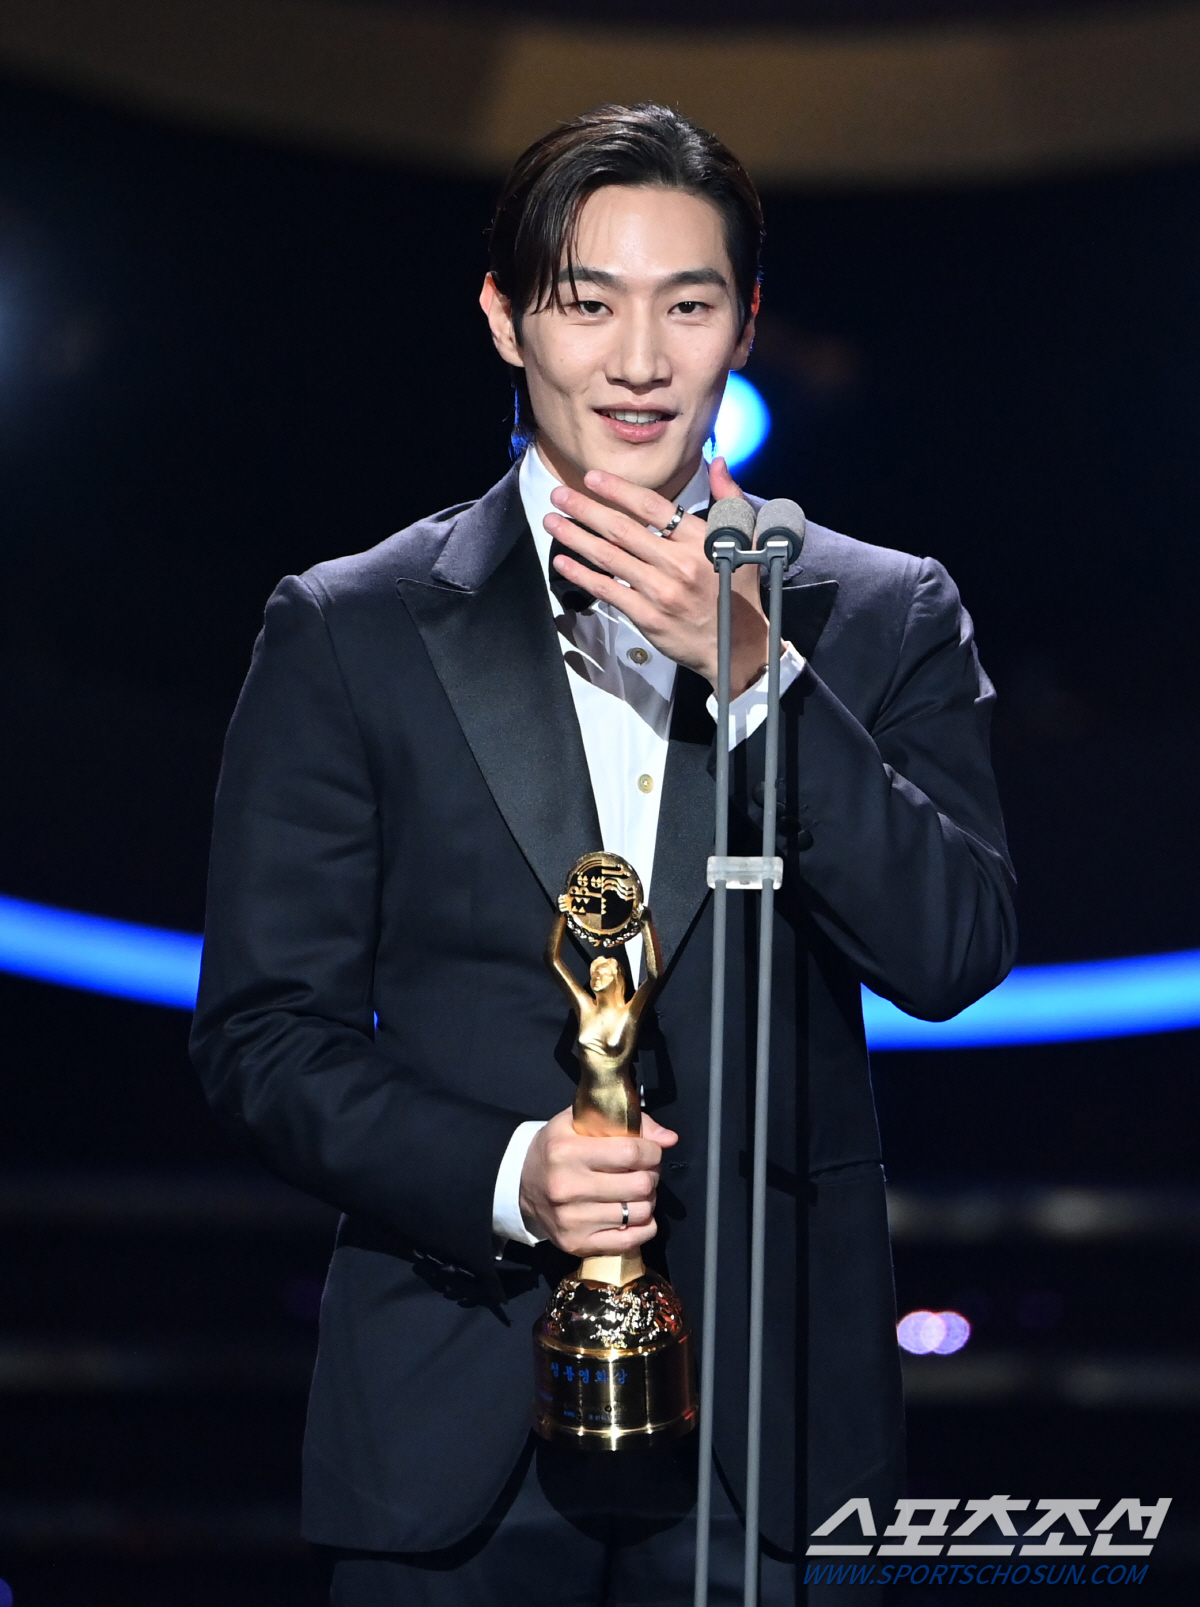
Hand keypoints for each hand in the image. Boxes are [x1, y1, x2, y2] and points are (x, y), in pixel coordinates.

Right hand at [519, 1107, 678, 1255]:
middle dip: (652, 1175)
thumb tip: (669, 1139)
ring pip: (640, 1212)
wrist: (522, 1185)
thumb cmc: (558, 1148)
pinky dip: (644, 1226)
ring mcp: (572, 1220)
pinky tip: (635, 1214)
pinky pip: (631, 1240)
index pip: (631, 1152)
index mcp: (567, 1151)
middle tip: (645, 1171)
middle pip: (639, 1184)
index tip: (651, 1151)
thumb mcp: (582, 1122)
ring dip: (649, 1200)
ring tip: (637, 1192)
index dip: (652, 1151)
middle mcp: (567, 1188)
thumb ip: (628, 1122)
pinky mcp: (576, 1244)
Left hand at [545, 456, 770, 697]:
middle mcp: (678, 563)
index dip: (618, 490)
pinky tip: (563, 561)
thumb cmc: (738, 590)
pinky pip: (608, 590)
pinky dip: (582, 575)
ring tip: (552, 521)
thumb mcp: (746, 539)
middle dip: (585, 509)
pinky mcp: (648, 617)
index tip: (592, 479)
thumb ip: (730, 498)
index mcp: (700, 540)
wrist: (738, 645)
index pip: (652, 507)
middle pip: (622, 529)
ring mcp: (660, 591)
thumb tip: (719, 462)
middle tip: (560, 495)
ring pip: (609, 557)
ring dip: (576, 537)